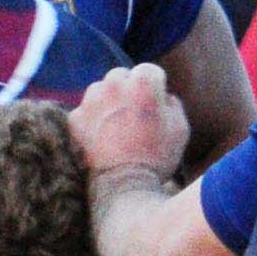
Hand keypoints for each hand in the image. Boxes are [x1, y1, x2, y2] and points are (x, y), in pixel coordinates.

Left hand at [66, 63, 186, 184]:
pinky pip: (85, 110)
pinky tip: (103, 136)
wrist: (126, 185)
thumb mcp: (181, 127)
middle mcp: (114, 84)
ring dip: (108, 101)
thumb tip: (163, 96)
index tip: (155, 103)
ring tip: (118, 125)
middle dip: (128, 90)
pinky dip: (93, 119)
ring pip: (100, 90)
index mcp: (143, 82)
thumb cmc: (158, 156)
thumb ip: (171, 103)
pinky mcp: (76, 117)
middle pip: (122, 76)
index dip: (155, 87)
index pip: (149, 70)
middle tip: (135, 113)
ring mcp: (91, 100)